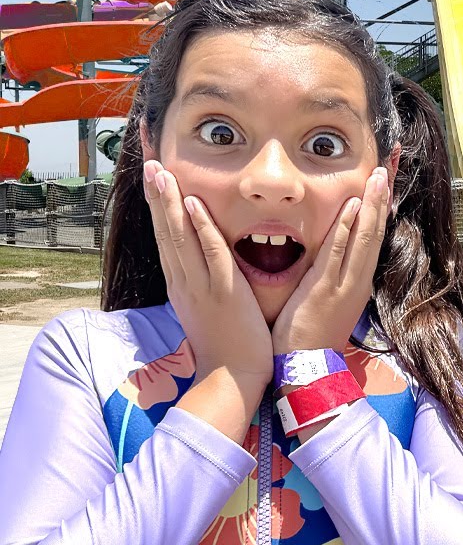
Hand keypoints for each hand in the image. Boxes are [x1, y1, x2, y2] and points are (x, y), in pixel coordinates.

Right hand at [142, 160, 273, 384]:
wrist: (231, 379)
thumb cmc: (225, 345)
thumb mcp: (206, 309)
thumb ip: (203, 285)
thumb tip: (201, 267)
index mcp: (182, 285)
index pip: (167, 240)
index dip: (160, 210)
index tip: (155, 182)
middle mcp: (185, 282)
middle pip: (166, 232)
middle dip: (158, 197)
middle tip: (150, 165)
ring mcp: (202, 287)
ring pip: (181, 237)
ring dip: (171, 203)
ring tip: (161, 173)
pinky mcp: (224, 292)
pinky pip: (212, 254)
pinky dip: (201, 228)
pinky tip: (193, 204)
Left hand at [270, 167, 391, 355]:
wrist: (307, 369)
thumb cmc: (312, 336)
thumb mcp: (330, 302)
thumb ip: (334, 277)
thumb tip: (334, 254)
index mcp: (358, 281)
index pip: (372, 238)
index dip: (380, 209)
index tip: (385, 182)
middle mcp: (358, 280)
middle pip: (374, 232)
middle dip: (381, 198)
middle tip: (387, 167)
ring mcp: (344, 284)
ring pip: (362, 238)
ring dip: (370, 204)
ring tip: (378, 176)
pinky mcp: (325, 290)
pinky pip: (337, 253)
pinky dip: (346, 228)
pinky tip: (352, 206)